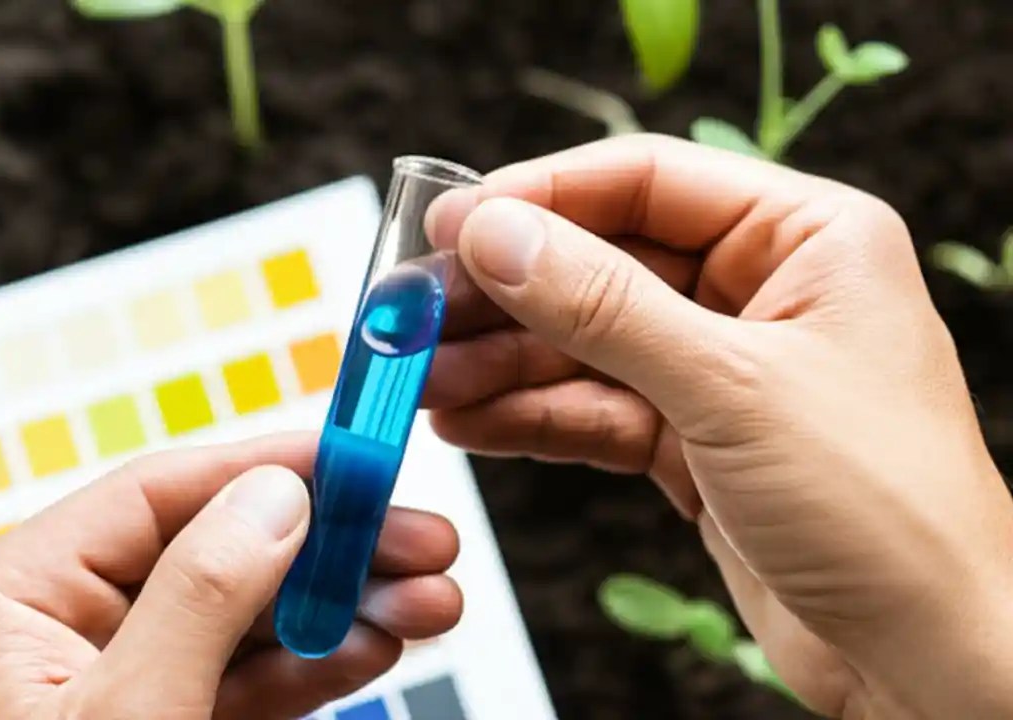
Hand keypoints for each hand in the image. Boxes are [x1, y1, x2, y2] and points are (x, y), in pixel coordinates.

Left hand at [0, 432, 461, 718]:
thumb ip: (199, 597)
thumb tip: (274, 494)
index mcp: (9, 599)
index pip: (157, 495)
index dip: (270, 470)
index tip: (362, 463)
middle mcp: (54, 628)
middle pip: (215, 551)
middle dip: (328, 549)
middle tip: (424, 544)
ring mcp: (106, 684)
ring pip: (239, 618)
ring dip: (338, 608)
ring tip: (428, 601)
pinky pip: (236, 681)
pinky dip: (309, 666)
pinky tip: (374, 646)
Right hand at [422, 135, 1012, 718]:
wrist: (925, 658)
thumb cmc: (886, 510)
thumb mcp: (730, 387)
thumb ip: (602, 306)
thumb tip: (498, 235)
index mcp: (805, 240)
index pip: (647, 182)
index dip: (541, 196)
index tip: (452, 221)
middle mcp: (761, 294)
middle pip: (603, 264)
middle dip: (508, 292)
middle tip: (417, 310)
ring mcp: (721, 371)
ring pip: (586, 344)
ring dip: (502, 361)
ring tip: (426, 380)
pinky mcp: (692, 441)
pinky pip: (593, 409)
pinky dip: (530, 416)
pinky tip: (470, 421)